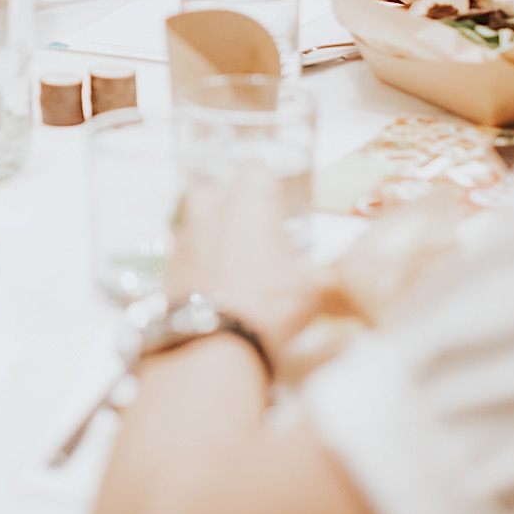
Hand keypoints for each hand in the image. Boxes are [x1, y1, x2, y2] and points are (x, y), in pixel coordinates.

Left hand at [167, 168, 324, 351]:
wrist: (212, 343)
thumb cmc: (270, 302)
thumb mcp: (315, 286)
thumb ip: (329, 271)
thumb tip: (346, 274)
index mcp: (248, 196)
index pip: (259, 171)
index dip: (271, 192)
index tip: (282, 215)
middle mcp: (209, 204)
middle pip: (223, 194)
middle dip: (239, 211)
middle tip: (260, 244)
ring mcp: (183, 232)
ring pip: (202, 223)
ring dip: (217, 239)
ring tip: (240, 272)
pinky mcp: (167, 262)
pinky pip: (189, 253)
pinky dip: (201, 264)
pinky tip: (219, 291)